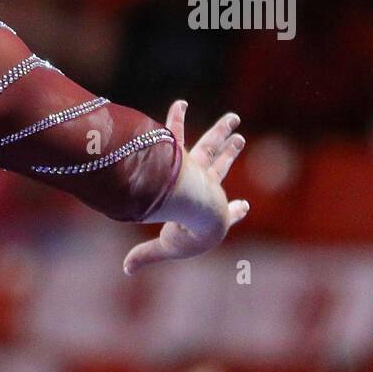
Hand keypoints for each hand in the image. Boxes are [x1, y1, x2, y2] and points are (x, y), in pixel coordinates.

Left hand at [122, 100, 249, 275]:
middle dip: (229, 154)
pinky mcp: (185, 160)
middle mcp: (209, 186)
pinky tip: (179, 102)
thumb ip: (147, 255)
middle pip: (221, 166)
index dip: (236, 213)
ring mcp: (199, 171)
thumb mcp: (168, 248)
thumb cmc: (189, 236)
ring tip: (233, 116)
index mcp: (211, 212)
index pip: (228, 214)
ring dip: (221, 130)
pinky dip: (175, 119)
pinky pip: (176, 135)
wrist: (200, 215)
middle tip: (239, 138)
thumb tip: (127, 269)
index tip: (245, 206)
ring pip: (210, 146)